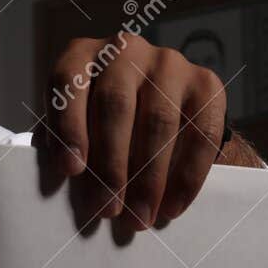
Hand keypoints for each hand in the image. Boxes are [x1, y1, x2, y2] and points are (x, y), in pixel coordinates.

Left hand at [45, 34, 226, 228]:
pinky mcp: (206, 83)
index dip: (68, 127)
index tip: (70, 171)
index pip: (67, 83)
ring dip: (148, 178)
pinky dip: (187, 175)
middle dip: (110, 166)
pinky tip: (172, 206)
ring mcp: (169, 63)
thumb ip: (63, 142)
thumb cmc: (99, 122)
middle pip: (115, 106)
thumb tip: (61, 180)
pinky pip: (201, 133)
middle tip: (107, 210)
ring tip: (139, 217)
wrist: (160, 107)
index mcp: (81, 55)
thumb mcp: (74, 123)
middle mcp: (124, 49)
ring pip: (159, 122)